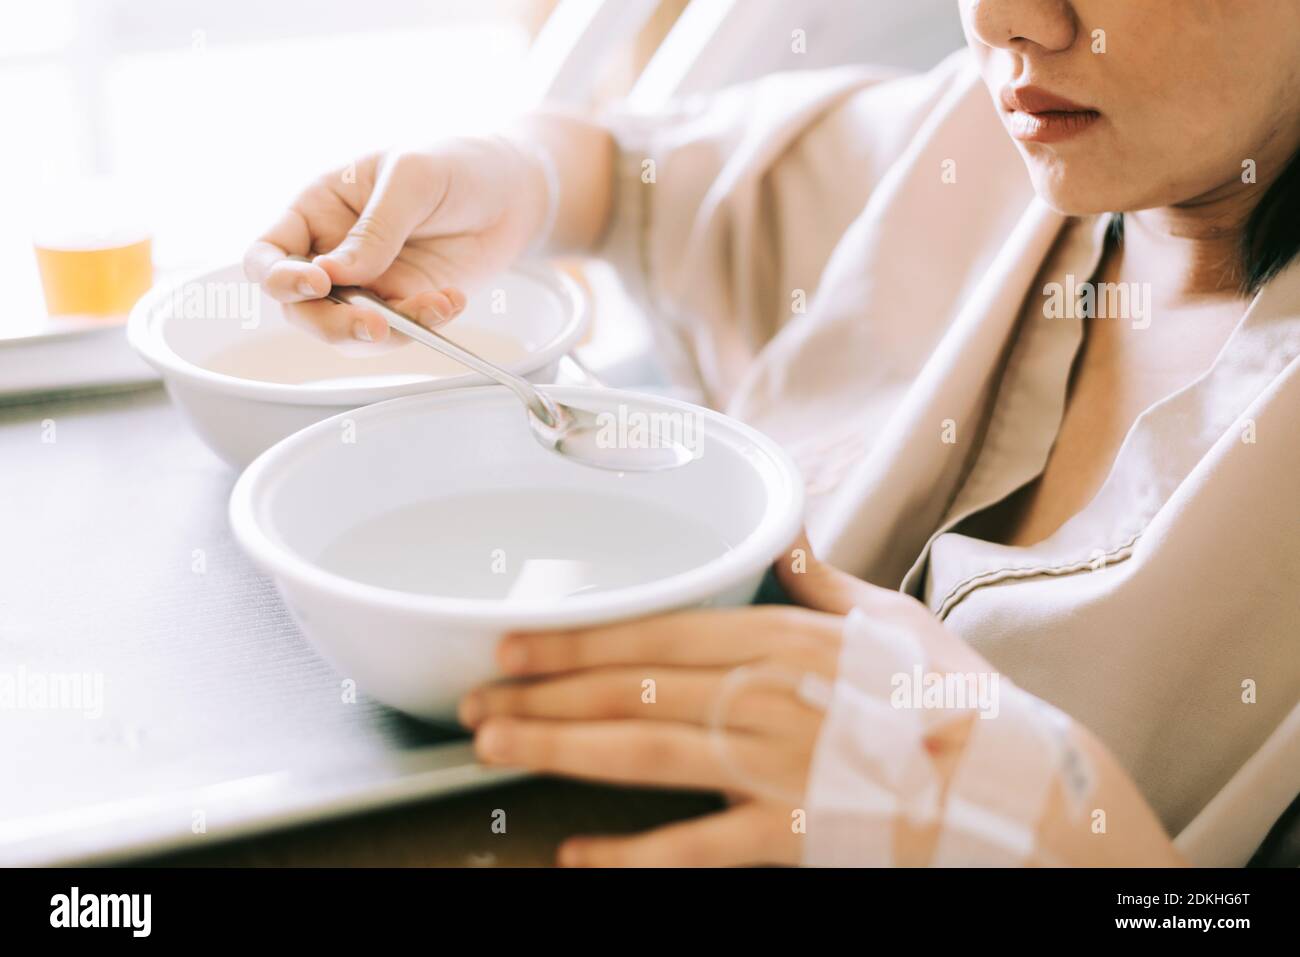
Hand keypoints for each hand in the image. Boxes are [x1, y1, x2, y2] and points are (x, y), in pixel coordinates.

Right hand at [242, 137, 550, 342]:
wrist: (514, 192)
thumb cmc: (455, 165)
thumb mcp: (413, 178)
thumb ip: (376, 227)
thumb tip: (337, 274)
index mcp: (316, 210)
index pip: (268, 255)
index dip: (277, 277)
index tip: (317, 283)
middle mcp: (333, 253)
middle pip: (302, 308)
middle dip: (332, 324)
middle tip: (374, 325)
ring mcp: (369, 284)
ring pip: (347, 330)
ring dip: (384, 333)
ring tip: (433, 307)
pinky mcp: (405, 305)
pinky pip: (397, 331)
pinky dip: (422, 327)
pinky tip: (451, 300)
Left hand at [459, 536, 978, 866]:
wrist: (1018, 788)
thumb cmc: (950, 699)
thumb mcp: (890, 621)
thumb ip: (821, 582)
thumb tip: (783, 533)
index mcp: (788, 637)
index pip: (660, 629)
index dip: (579, 639)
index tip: (516, 643)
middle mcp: (771, 694)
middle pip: (635, 687)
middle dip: (546, 695)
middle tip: (476, 701)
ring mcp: (779, 766)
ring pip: (647, 751)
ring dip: (562, 750)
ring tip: (496, 750)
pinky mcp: (794, 836)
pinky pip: (697, 849)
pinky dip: (633, 856)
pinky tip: (576, 856)